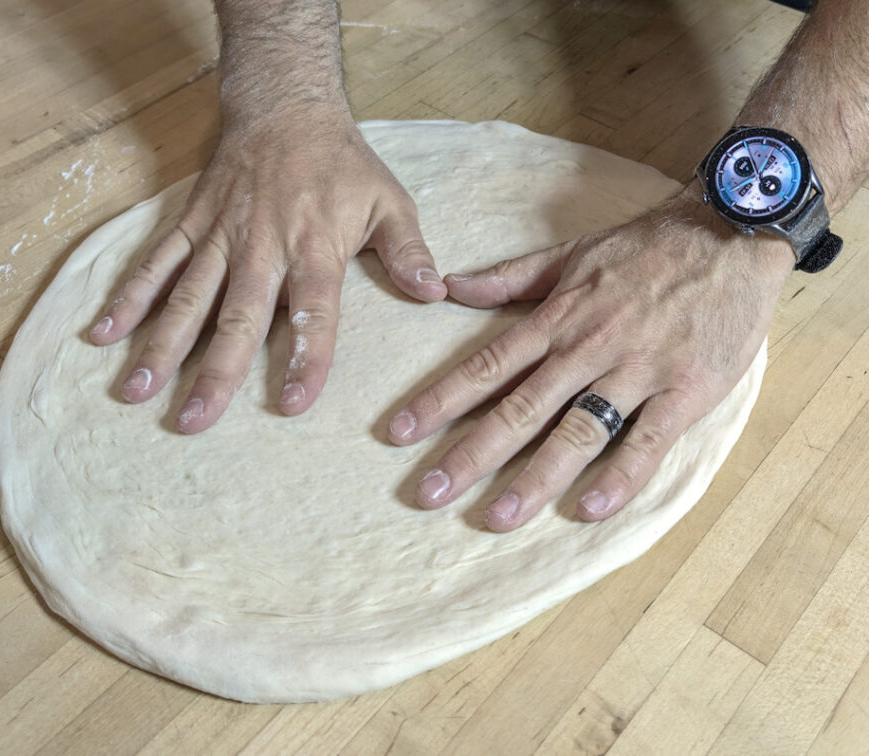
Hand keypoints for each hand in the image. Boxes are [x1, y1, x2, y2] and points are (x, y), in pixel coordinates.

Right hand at [90, 108, 446, 431]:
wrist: (285, 104)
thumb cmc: (341, 162)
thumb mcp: (389, 201)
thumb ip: (409, 250)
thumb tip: (434, 294)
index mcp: (316, 247)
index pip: (313, 312)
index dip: (304, 358)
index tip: (290, 404)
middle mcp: (262, 246)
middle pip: (236, 316)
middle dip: (213, 372)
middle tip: (192, 421)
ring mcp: (219, 235)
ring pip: (187, 296)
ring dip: (160, 345)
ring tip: (135, 391)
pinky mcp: (191, 222)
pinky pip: (155, 262)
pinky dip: (129, 296)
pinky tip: (103, 334)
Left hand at [387, 186, 794, 530]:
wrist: (731, 231)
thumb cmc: (646, 246)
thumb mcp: (570, 253)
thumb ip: (509, 277)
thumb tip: (450, 286)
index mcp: (556, 319)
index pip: (485, 367)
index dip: (438, 400)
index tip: (398, 433)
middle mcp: (587, 348)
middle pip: (518, 409)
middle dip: (468, 454)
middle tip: (426, 494)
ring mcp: (636, 371)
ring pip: (576, 430)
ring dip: (535, 478)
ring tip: (496, 518)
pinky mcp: (685, 390)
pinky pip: (648, 441)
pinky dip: (621, 476)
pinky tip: (590, 509)